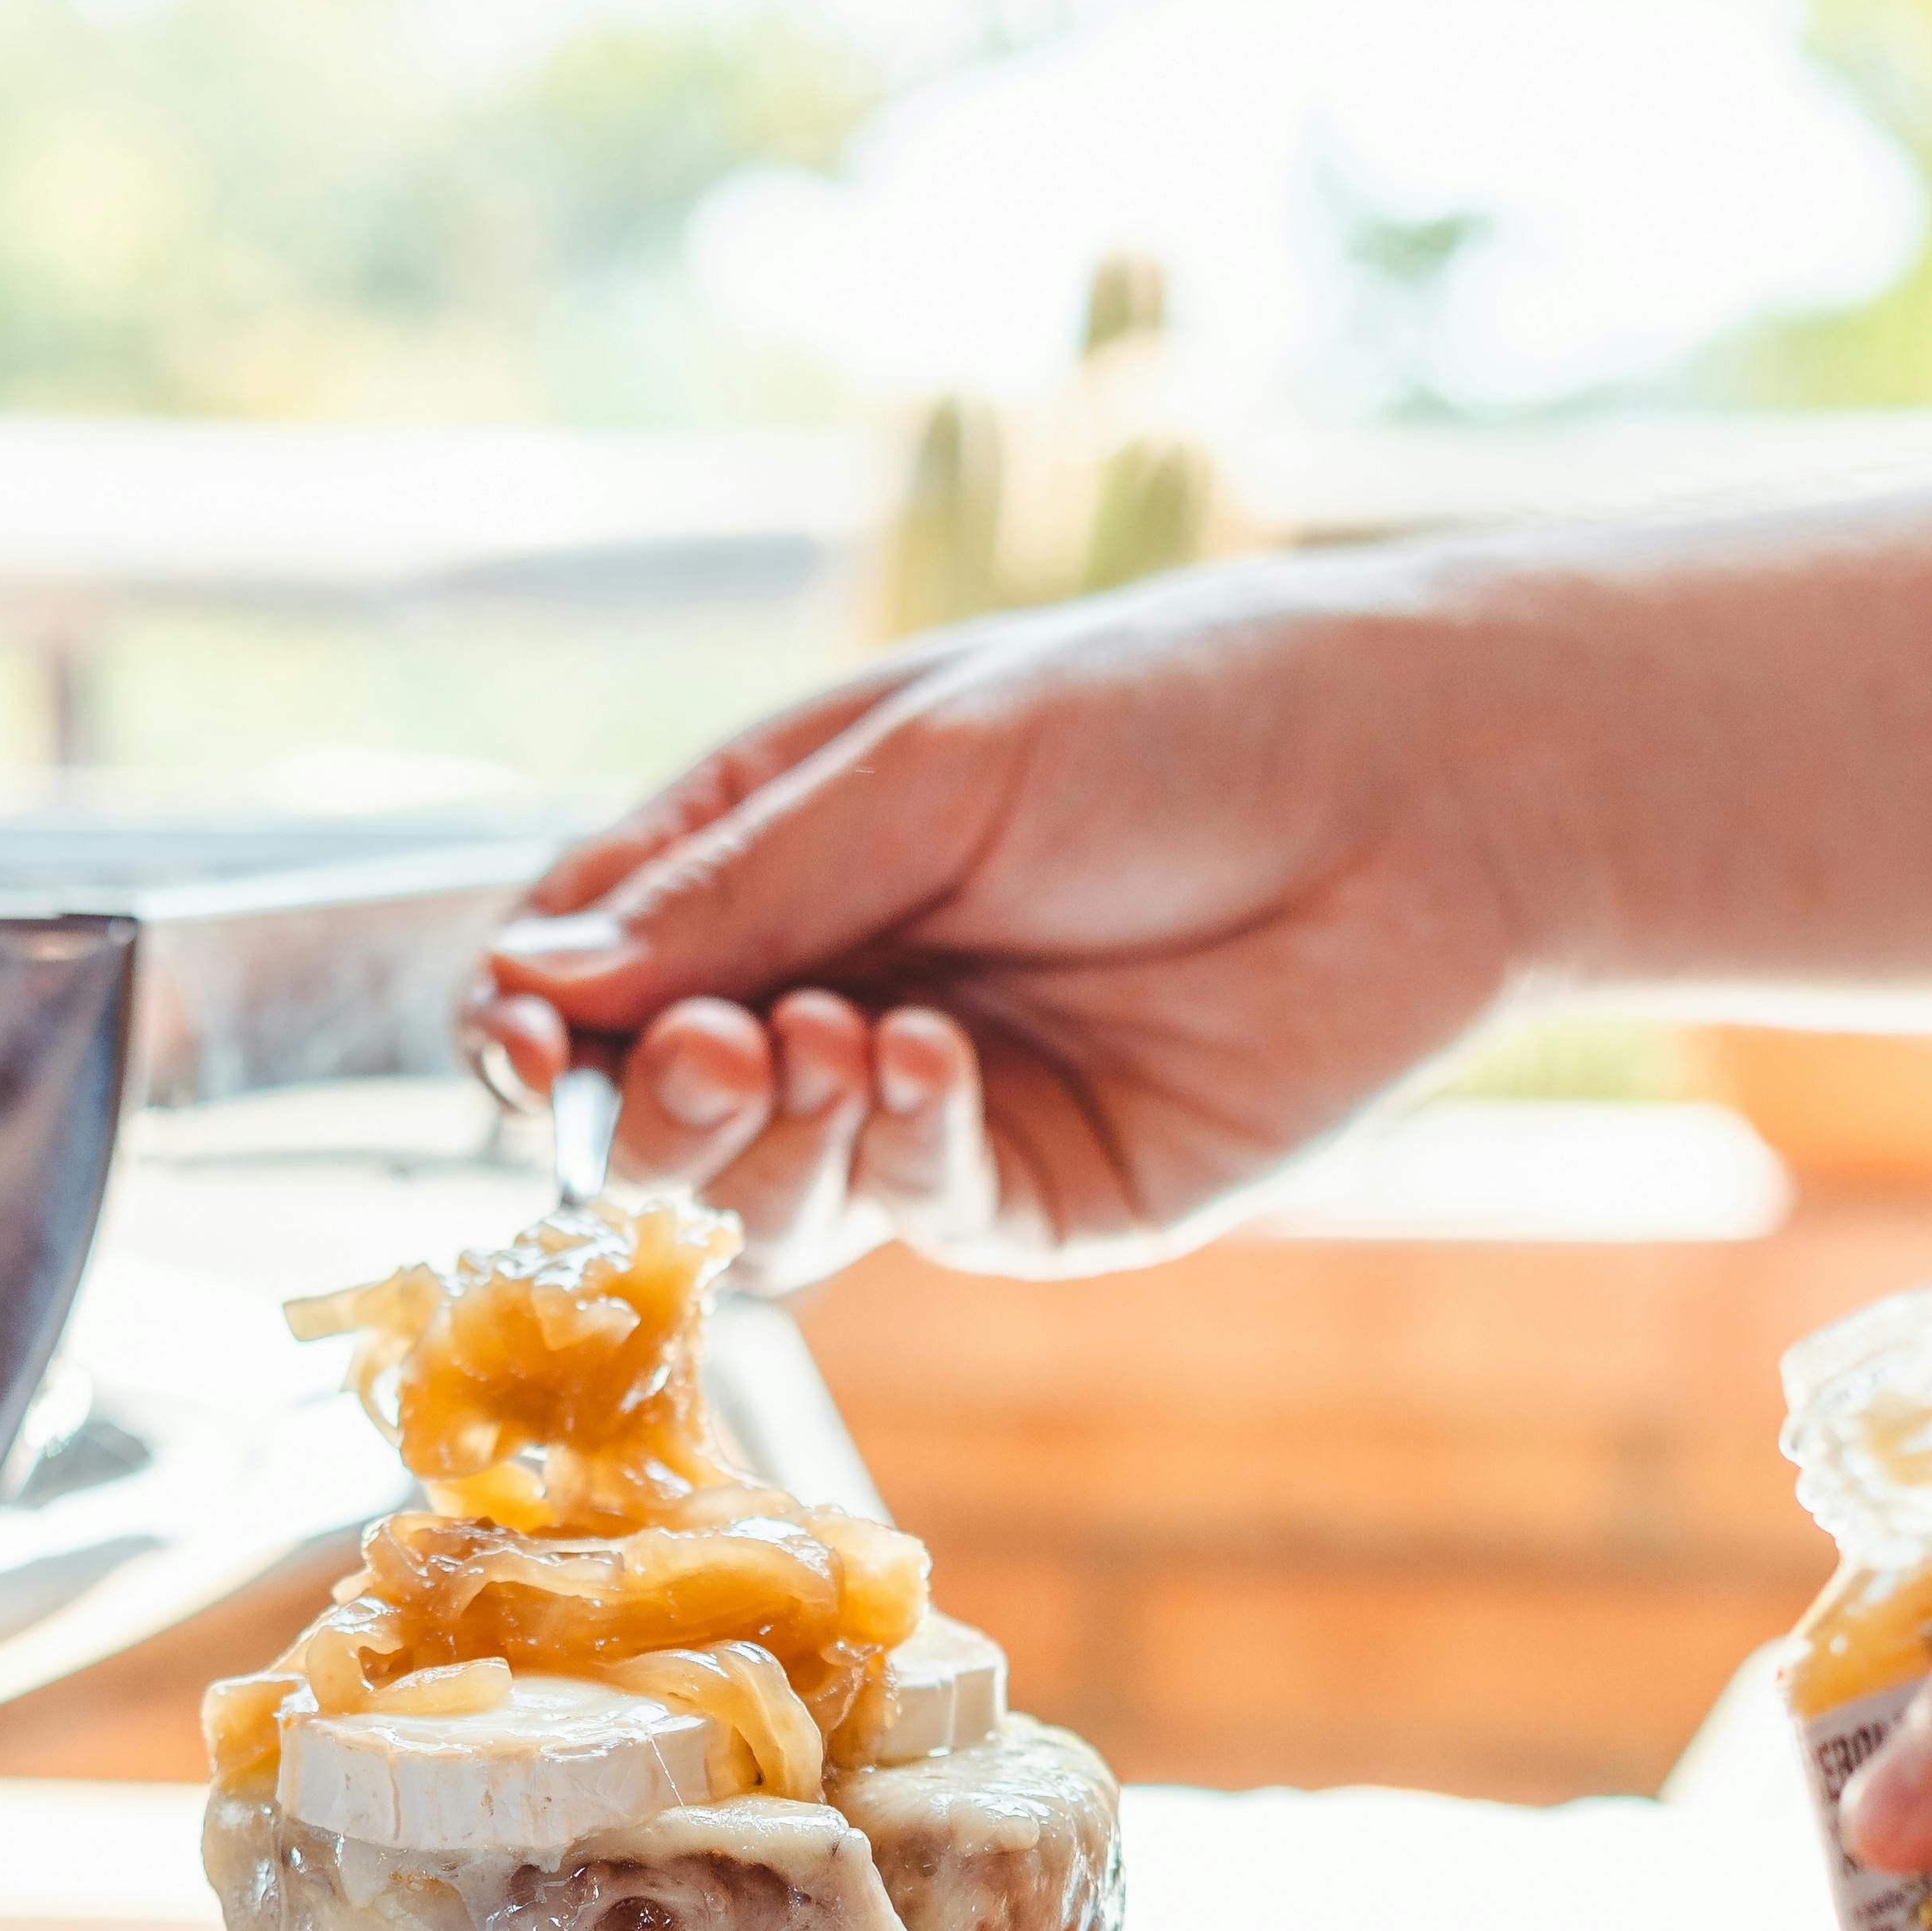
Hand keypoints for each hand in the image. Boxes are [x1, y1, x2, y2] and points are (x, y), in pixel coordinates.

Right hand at [467, 563, 1546, 1282]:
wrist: (1418, 790)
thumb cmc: (1171, 719)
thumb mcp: (922, 768)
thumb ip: (730, 889)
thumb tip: (525, 977)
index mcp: (775, 863)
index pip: (585, 971)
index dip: (529, 1022)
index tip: (514, 1039)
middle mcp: (827, 992)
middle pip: (650, 1111)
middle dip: (649, 1099)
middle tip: (709, 1048)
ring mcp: (924, 1111)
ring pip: (764, 1199)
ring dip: (765, 1138)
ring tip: (838, 1040)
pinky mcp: (1029, 1196)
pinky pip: (911, 1211)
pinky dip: (901, 1148)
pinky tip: (936, 1061)